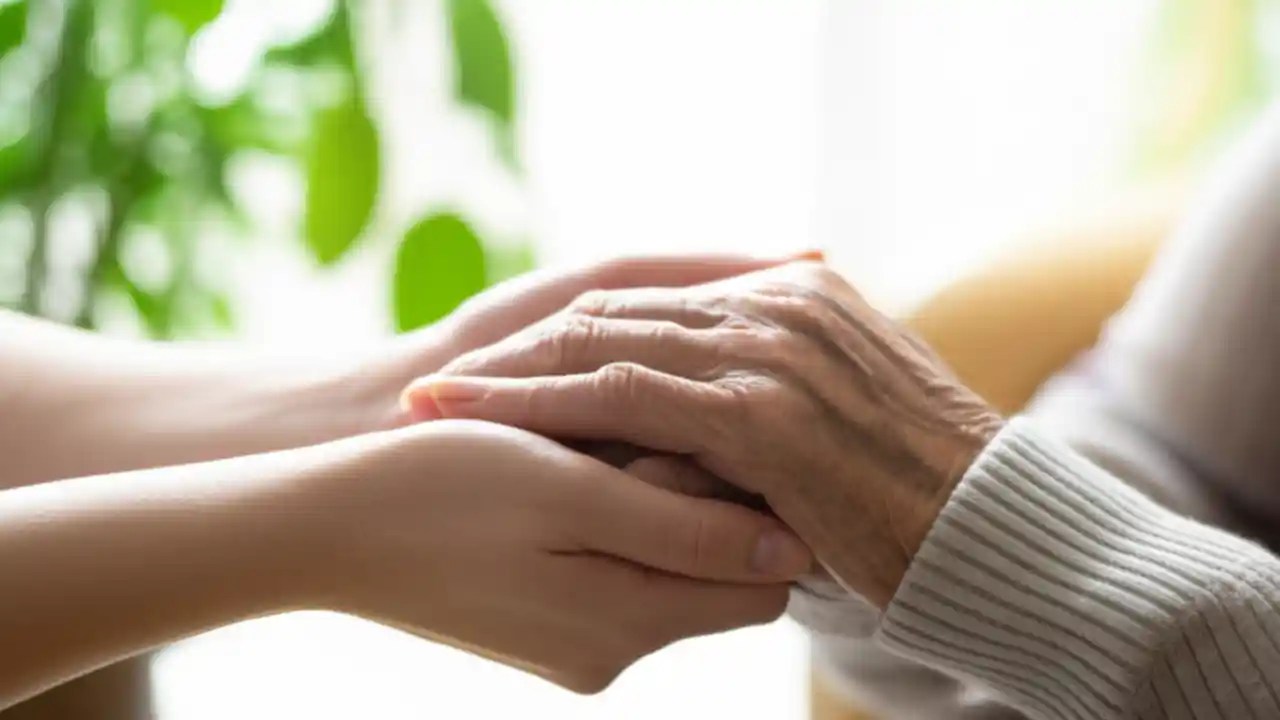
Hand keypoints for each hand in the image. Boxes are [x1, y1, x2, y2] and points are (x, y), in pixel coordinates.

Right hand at [293, 420, 810, 692]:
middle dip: (695, 498)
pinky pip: (612, 568)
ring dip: (646, 500)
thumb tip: (796, 551)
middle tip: (627, 439)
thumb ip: (686, 527)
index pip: (760, 584)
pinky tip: (558, 474)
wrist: (319, 526)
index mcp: (625, 624)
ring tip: (582, 449)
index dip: (750, 505)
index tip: (698, 442)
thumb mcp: (570, 491)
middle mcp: (609, 653)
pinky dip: (606, 518)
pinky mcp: (542, 624)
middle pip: (712, 573)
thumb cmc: (439, 489)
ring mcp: (572, 644)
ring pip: (661, 564)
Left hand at [399, 262, 1002, 607]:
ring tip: (438, 395)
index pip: (654, 304)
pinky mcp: (756, 409)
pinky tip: (481, 421)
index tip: (510, 359)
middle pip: (614, 312)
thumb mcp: (848, 415)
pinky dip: (542, 405)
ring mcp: (766, 350)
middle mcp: (776, 304)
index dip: (574, 332)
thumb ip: (786, 387)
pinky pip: (620, 396)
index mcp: (797, 295)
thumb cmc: (920, 492)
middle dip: (525, 347)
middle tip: (448, 373)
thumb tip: (722, 418)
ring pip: (603, 344)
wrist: (993, 531)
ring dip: (512, 372)